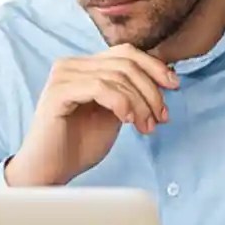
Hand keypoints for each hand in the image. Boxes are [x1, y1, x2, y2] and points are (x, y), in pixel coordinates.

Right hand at [5, 44, 179, 185]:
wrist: (50, 171)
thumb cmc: (79, 146)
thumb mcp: (115, 114)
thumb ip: (131, 94)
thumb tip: (165, 77)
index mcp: (85, 66)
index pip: (126, 53)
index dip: (154, 66)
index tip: (174, 85)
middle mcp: (71, 64)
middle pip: (125, 62)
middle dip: (151, 90)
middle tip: (161, 117)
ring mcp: (63, 76)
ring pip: (117, 75)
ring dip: (140, 102)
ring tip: (146, 126)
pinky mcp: (58, 92)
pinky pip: (100, 87)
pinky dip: (122, 103)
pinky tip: (128, 121)